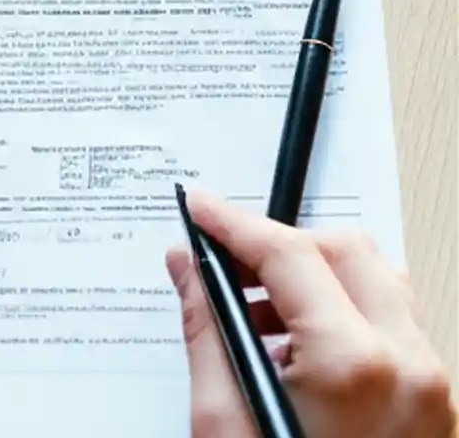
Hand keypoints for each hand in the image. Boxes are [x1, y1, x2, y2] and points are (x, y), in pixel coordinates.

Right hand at [166, 189, 455, 437]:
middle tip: (220, 261)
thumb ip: (206, 331)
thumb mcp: (223, 422)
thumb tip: (190, 271)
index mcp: (353, 364)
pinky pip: (393, 322)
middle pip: (343, 248)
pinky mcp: (436, 401)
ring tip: (253, 310)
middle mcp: (408, 364)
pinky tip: (293, 345)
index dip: (233, 222)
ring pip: (376, 279)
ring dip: (312, 275)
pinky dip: (342, 310)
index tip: (201, 208)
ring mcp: (432, 383)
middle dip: (276, 244)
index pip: (287, 253)